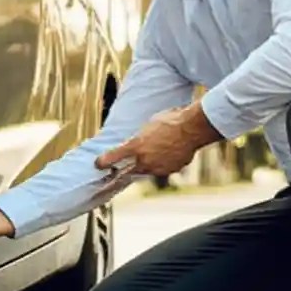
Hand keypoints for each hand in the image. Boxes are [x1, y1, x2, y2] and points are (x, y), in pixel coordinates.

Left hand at [95, 101, 221, 176]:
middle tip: (129, 163)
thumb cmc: (170, 120)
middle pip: (131, 169)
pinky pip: (163, 169)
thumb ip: (140, 138)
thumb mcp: (149, 125)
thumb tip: (137, 143)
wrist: (192, 127)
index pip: (114, 157)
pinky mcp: (171, 170)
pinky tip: (171, 151)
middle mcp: (144, 160)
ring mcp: (158, 167)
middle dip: (129, 167)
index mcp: (136, 146)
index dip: (104, 161)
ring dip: (148, 164)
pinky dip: (164, 163)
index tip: (98, 164)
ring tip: (158, 150)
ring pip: (147, 170)